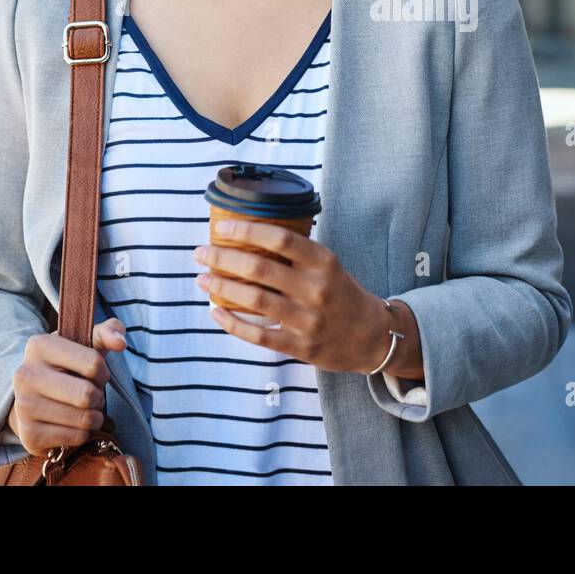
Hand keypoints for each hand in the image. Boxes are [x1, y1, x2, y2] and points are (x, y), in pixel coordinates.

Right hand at [6, 317, 126, 455]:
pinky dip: (83, 432)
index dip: (103, 372)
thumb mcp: (85, 342)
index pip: (93, 363)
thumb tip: (120, 343)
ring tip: (83, 409)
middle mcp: (25, 375)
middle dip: (98, 396)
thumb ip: (108, 332)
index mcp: (39, 345)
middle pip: (87, 395)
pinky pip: (76, 437)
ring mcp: (23, 407)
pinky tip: (73, 424)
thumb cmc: (67, 365)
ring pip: (84, 419)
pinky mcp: (29, 435)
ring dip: (94, 416)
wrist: (34, 396)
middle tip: (91, 394)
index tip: (95, 374)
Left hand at [194, 219, 396, 374]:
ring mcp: (308, 319)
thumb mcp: (328, 265)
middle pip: (260, 268)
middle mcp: (316, 288)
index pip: (281, 238)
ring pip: (256, 300)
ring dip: (222, 287)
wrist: (372, 336)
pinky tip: (216, 312)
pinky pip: (259, 335)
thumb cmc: (342, 293)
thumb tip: (250, 236)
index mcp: (324, 262)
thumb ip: (297, 254)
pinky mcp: (301, 346)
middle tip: (201, 252)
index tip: (221, 227)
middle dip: (223, 258)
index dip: (248, 230)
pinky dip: (233, 323)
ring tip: (202, 278)